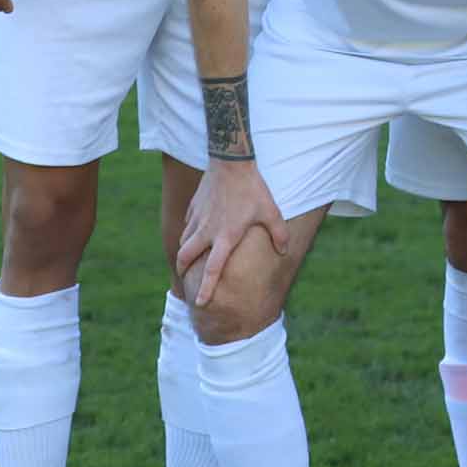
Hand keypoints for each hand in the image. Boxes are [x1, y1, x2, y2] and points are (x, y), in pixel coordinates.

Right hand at [176, 158, 287, 306]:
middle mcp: (207, 231)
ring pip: (183, 242)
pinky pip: (187, 226)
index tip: (201, 302)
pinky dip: (187, 235)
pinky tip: (194, 235)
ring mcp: (197, 219)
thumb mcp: (271, 212)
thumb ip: (279, 234)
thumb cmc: (253, 190)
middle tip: (186, 280)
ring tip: (188, 262)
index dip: (206, 288)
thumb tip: (283, 252)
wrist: (231, 163)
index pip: (213, 269)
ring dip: (184, 254)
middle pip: (186, 258)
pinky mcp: (193, 208)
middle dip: (184, 272)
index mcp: (226, 237)